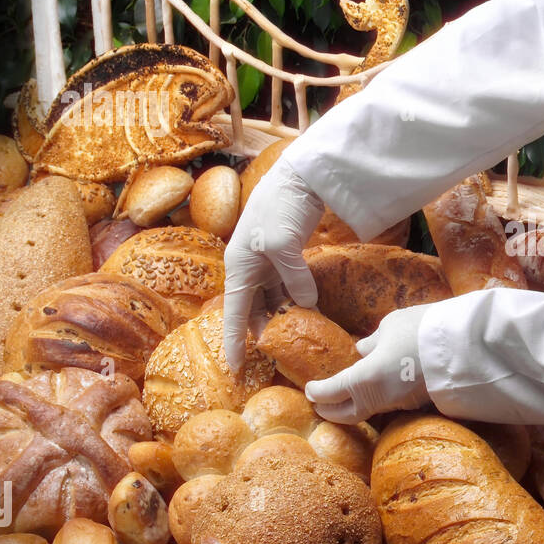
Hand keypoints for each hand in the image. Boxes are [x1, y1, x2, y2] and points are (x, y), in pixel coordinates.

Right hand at [223, 158, 324, 369]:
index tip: (236, 367)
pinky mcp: (286, 256)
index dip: (234, 340)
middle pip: (253, 309)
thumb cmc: (280, 206)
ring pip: (272, 299)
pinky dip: (296, 300)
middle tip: (278, 356)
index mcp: (239, 266)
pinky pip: (288, 286)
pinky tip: (309, 314)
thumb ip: (294, 279)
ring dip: (283, 317)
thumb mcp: (283, 245)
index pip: (235, 312)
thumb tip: (307, 306)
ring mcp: (268, 262)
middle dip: (264, 331)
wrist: (299, 176)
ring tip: (296, 340)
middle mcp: (249, 267)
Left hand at [304, 305, 429, 423]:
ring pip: (370, 410)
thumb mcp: (391, 326)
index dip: (317, 392)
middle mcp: (379, 398)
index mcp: (364, 379)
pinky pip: (390, 404)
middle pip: (348, 414)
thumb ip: (372, 341)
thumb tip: (362, 350)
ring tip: (348, 396)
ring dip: (355, 405)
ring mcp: (401, 404)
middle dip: (331, 411)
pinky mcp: (419, 403)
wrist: (465, 348)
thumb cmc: (422, 331)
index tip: (309, 390)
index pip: (331, 391)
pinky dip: (378, 399)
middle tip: (320, 406)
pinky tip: (379, 388)